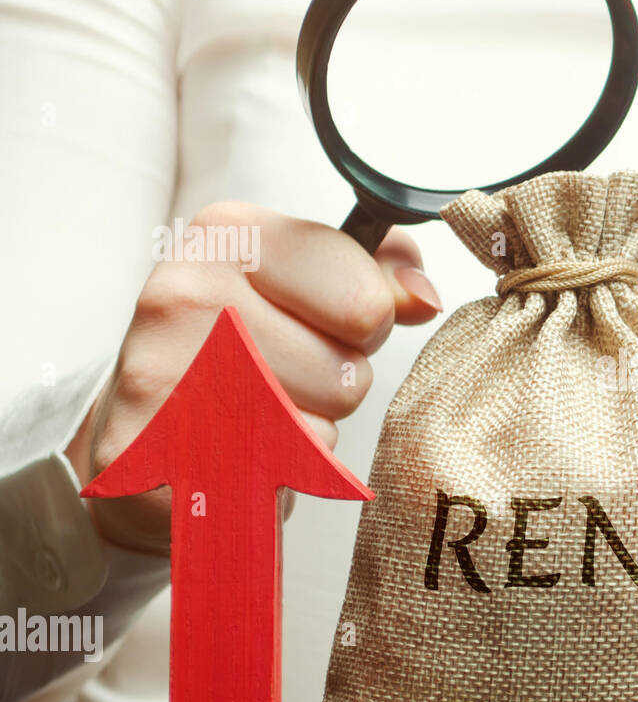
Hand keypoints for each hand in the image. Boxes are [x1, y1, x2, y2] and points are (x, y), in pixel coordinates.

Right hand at [64, 202, 440, 554]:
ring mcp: (159, 367)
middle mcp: (184, 289)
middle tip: (289, 374)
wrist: (152, 435)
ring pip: (323, 415)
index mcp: (229, 233)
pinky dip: (282, 468)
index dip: (369, 320)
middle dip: (340, 376)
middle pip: (350, 362)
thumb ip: (377, 276)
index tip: (329, 323)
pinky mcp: (153, 446)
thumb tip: (421, 295)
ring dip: (314, 424)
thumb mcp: (308, 290)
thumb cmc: (246, 355)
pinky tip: (242, 448)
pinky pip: (281, 465)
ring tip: (264, 409)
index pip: (366, 293)